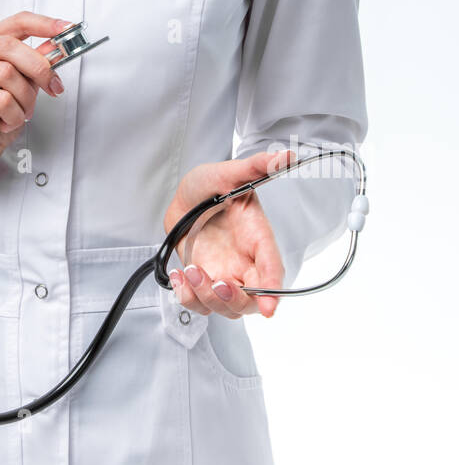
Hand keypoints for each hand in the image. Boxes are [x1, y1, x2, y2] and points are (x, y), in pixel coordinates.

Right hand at [0, 11, 72, 188]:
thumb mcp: (20, 88)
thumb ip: (33, 66)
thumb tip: (55, 48)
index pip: (15, 22)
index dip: (43, 24)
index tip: (66, 29)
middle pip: (11, 46)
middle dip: (40, 69)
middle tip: (53, 87)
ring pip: (7, 73)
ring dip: (25, 99)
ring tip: (21, 114)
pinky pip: (0, 99)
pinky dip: (13, 114)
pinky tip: (6, 121)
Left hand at [161, 149, 296, 319]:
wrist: (184, 196)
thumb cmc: (210, 185)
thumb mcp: (230, 173)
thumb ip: (256, 166)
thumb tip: (285, 156)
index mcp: (257, 238)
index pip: (272, 268)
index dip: (273, 290)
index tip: (268, 308)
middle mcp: (244, 262)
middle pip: (252, 300)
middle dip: (236, 300)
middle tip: (217, 283)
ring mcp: (224, 274)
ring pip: (225, 307)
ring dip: (207, 298)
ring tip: (190, 271)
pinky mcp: (203, 280)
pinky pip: (199, 304)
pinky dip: (188, 298)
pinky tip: (179, 277)